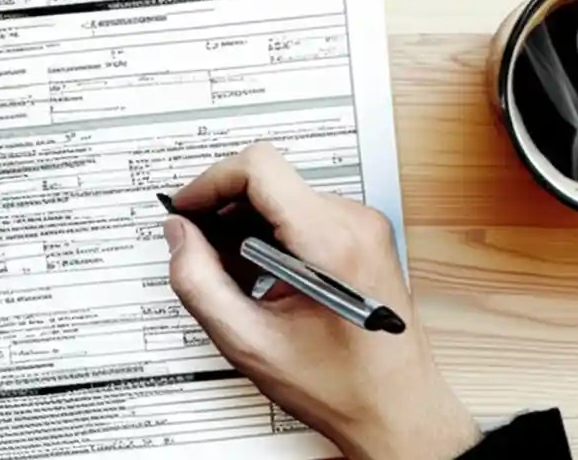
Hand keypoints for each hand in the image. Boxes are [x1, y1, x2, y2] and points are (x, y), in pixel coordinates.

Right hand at [164, 144, 479, 459]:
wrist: (399, 410)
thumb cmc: (342, 387)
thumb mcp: (250, 343)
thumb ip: (199, 283)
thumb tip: (179, 236)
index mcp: (331, 242)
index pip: (260, 167)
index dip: (211, 182)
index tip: (186, 209)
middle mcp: (354, 223)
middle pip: (268, 180)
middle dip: (223, 210)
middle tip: (198, 249)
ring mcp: (363, 228)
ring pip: (282, 197)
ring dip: (245, 227)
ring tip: (231, 277)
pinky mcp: (362, 238)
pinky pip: (302, 215)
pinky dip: (269, 238)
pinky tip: (259, 280)